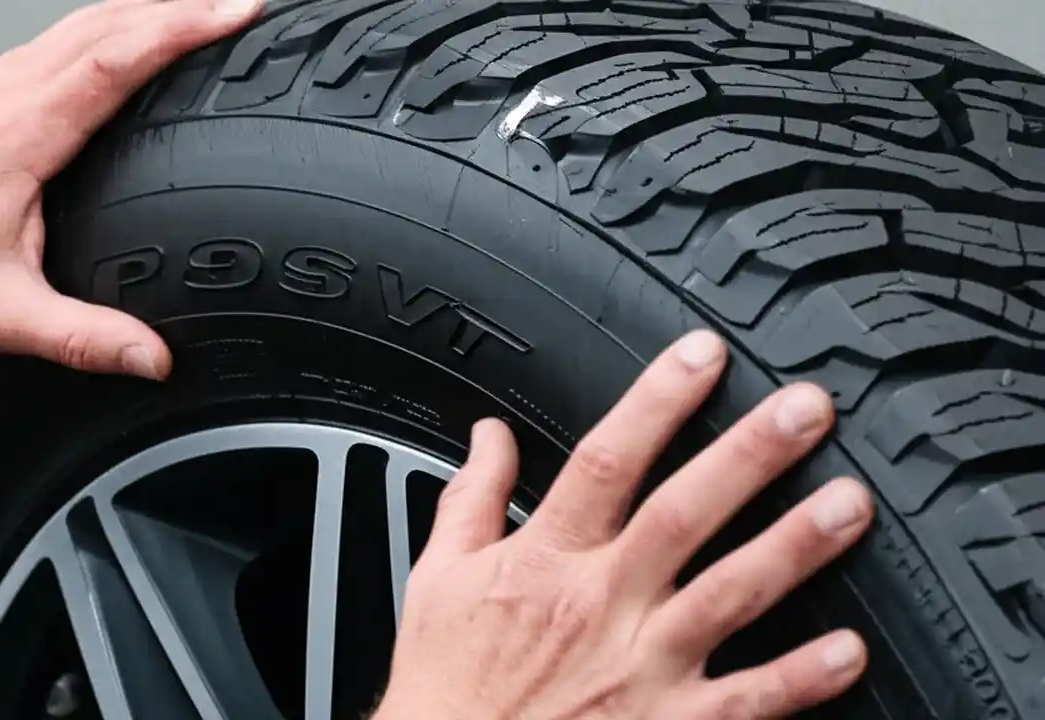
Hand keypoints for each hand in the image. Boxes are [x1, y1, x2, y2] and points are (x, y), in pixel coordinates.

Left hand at [0, 0, 260, 379]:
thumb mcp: (5, 321)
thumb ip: (86, 339)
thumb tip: (156, 357)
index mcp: (12, 141)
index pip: (109, 64)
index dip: (175, 32)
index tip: (227, 16)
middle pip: (96, 28)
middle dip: (172, 8)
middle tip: (232, 5)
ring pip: (69, 30)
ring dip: (135, 12)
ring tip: (189, 11)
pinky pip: (46, 49)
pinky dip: (97, 32)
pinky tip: (113, 41)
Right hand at [376, 331, 872, 719]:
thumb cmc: (449, 682)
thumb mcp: (440, 576)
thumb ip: (471, 496)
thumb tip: (488, 434)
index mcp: (546, 560)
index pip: (606, 461)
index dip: (657, 401)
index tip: (701, 355)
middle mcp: (601, 605)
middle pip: (684, 513)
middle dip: (749, 454)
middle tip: (806, 410)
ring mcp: (641, 667)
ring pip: (730, 595)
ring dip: (795, 547)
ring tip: (848, 503)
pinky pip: (746, 699)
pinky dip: (799, 677)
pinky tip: (849, 648)